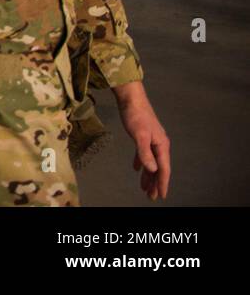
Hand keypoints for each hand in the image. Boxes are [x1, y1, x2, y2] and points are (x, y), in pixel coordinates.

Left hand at [115, 82, 170, 200]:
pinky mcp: (144, 136)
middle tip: (151, 196)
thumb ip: (145, 153)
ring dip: (148, 175)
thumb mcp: (139, 135)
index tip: (161, 196)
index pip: (163, 169)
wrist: (131, 98)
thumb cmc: (135, 115)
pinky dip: (141, 163)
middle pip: (159, 168)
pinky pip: (144, 154)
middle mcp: (160, 144)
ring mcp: (152, 140)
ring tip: (144, 188)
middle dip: (155, 183)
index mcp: (162, 145)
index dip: (162, 183)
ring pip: (152, 162)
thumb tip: (153, 169)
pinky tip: (137, 169)